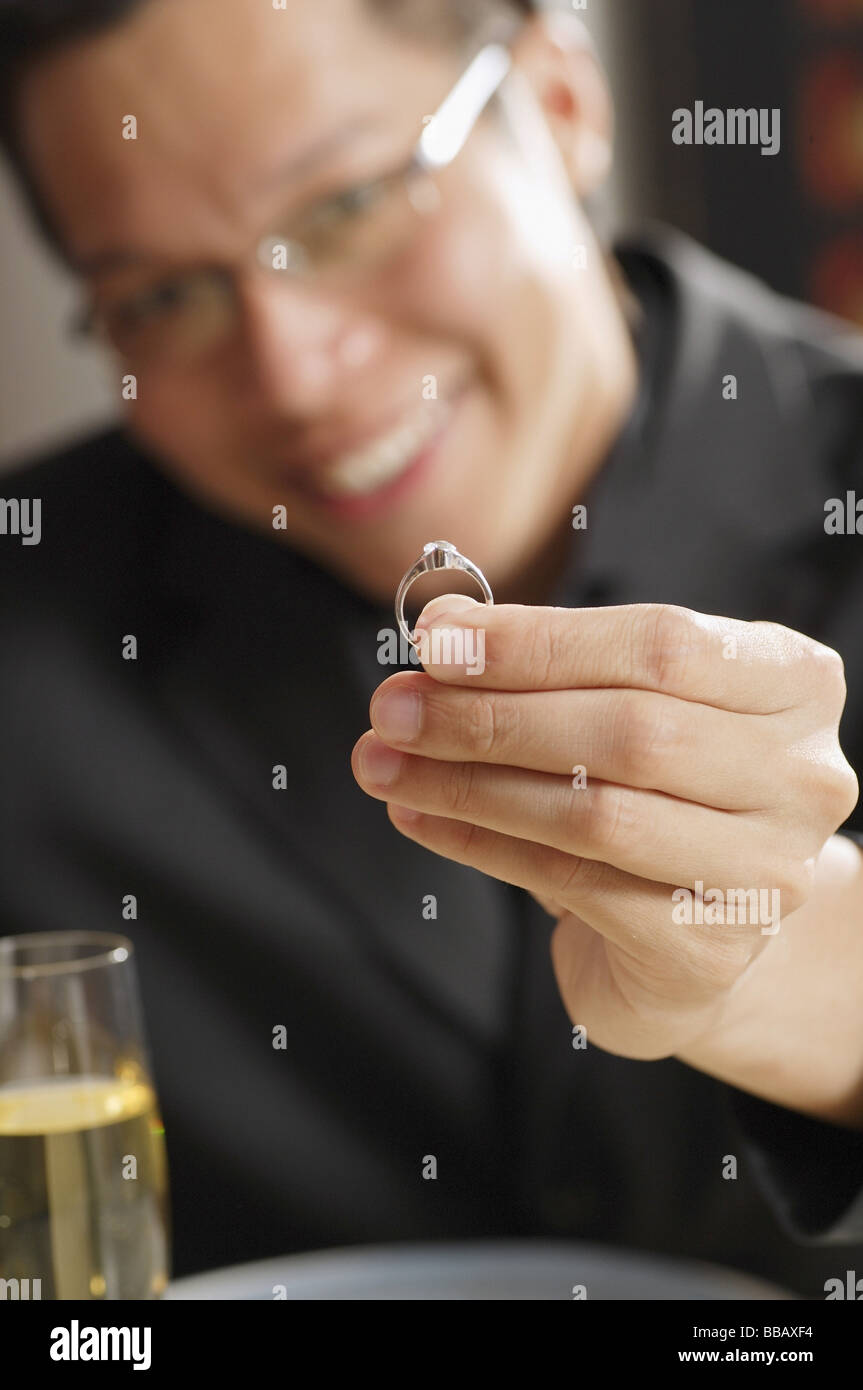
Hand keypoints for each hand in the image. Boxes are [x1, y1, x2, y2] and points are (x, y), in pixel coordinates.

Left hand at [351, 596, 857, 1063]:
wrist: (695, 930)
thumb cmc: (656, 792)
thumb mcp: (625, 706)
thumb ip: (553, 667)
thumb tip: (442, 639)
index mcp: (792, 684)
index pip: (661, 644)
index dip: (537, 641)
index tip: (436, 640)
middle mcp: (799, 776)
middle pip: (629, 730)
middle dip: (490, 715)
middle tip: (393, 708)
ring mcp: (765, 870)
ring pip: (596, 814)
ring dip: (469, 784)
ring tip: (387, 764)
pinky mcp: (709, 948)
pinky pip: (571, 883)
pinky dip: (479, 845)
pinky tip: (421, 818)